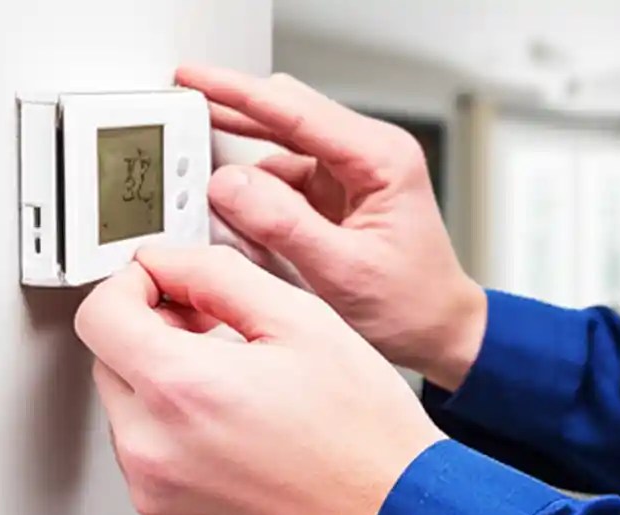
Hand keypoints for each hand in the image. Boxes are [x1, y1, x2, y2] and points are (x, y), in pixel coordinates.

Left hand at [74, 245, 444, 514]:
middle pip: (115, 366)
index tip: (164, 287)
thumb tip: (169, 264)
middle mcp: (154, 450)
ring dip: (173, 399)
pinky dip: (186, 452)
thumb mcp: (305, 322)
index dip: (134, 286)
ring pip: (134, 421)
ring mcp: (158, 499)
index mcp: (181, 388)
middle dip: (159, 342)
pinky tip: (248, 448)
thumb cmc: (368, 437)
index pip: (100, 314)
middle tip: (226, 344)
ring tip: (250, 403)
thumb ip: (218, 276)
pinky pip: (155, 472)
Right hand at [176, 66, 485, 390]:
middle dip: (232, 115)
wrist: (439, 331)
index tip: (193, 77)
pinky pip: (282, 180)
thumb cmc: (412, 304)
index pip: (298, 111)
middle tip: (181, 112)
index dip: (238, 92)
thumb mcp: (342, 271)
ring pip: (279, 148)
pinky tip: (237, 217)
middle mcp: (368, 157)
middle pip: (285, 116)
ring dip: (241, 165)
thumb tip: (228, 185)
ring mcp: (350, 175)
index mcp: (382, 160)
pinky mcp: (335, 197)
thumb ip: (283, 225)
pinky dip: (255, 195)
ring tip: (201, 180)